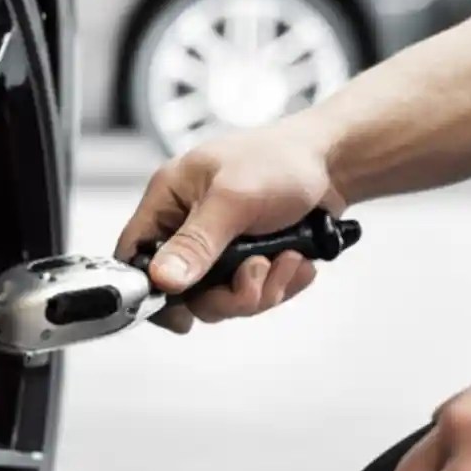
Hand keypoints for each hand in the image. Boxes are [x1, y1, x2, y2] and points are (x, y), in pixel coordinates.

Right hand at [114, 121, 346, 332]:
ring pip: (219, 298)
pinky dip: (278, 285)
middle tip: (255, 273)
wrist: (335, 162)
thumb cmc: (281, 159)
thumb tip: (163, 279)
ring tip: (286, 259)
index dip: (149, 288)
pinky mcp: (246, 261)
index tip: (178, 310)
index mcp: (169, 201)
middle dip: (226, 294)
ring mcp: (217, 248)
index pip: (135, 254)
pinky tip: (296, 261)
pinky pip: (250, 295)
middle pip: (182, 291)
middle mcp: (187, 227)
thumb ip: (196, 243)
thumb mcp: (234, 199)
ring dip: (259, 290)